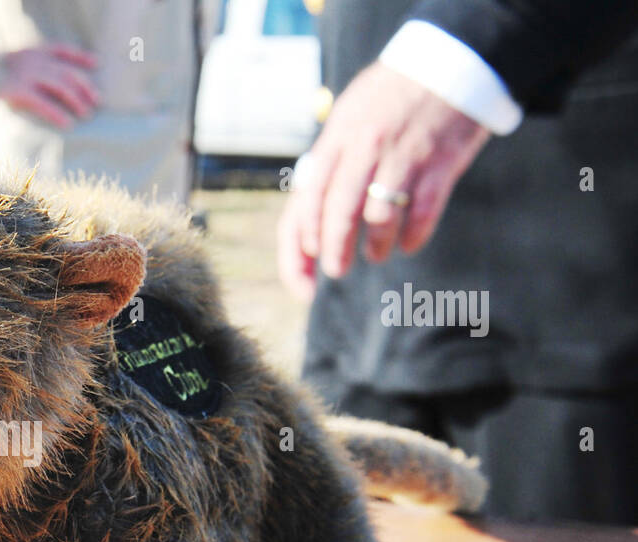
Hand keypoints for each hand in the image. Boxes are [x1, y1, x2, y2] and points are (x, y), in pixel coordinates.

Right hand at [0, 44, 99, 128]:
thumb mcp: (12, 62)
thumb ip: (29, 67)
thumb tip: (48, 82)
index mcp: (33, 51)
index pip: (62, 50)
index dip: (80, 56)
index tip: (95, 63)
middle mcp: (34, 60)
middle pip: (67, 72)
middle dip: (85, 87)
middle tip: (97, 101)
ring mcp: (27, 75)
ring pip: (61, 87)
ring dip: (77, 101)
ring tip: (87, 114)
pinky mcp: (19, 91)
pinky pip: (43, 103)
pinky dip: (57, 114)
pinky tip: (67, 125)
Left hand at [277, 61, 490, 300]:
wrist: (449, 60)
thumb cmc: (388, 98)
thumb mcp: (346, 117)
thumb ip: (326, 164)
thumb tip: (304, 222)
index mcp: (336, 139)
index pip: (306, 199)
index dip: (299, 245)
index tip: (304, 274)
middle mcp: (365, 148)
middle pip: (340, 211)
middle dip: (334, 250)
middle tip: (337, 270)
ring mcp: (404, 155)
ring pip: (381, 216)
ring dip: (375, 245)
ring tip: (375, 254)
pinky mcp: (441, 162)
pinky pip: (423, 210)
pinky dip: (414, 235)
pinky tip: (409, 244)